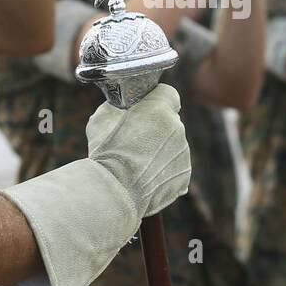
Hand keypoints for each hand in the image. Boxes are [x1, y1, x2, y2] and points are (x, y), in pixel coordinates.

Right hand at [85, 84, 190, 218]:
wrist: (114, 191)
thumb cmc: (106, 153)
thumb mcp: (101, 118)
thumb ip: (116, 108)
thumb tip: (119, 108)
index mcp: (160, 109)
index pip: (168, 93)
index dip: (156, 99)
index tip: (146, 109)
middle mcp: (177, 129)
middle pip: (170, 122)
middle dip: (156, 128)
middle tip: (135, 140)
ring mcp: (183, 154)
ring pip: (173, 147)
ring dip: (160, 151)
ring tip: (137, 165)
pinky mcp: (184, 176)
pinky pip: (175, 169)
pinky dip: (163, 173)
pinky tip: (145, 179)